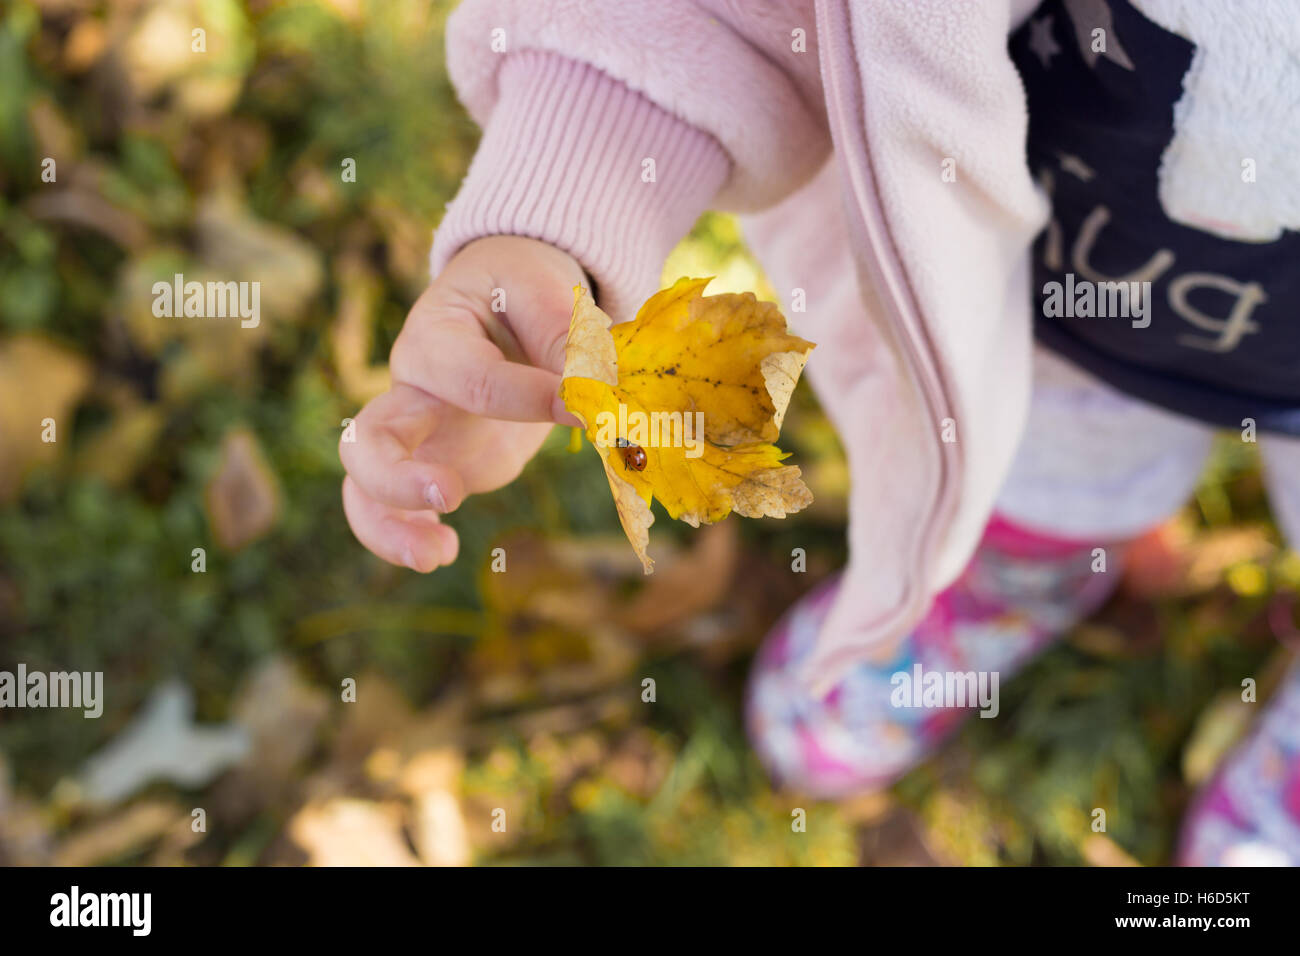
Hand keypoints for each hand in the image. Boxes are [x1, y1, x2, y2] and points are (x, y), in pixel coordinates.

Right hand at [340, 236, 584, 571]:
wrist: (507, 301)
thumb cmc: (522, 291)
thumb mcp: (546, 292)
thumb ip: (565, 340)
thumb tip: (591, 393)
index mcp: (435, 337)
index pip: (474, 380)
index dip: (530, 398)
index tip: (584, 408)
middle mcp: (411, 391)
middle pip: (367, 440)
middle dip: (398, 477)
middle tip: (452, 495)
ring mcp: (419, 437)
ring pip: (366, 488)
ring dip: (389, 527)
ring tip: (438, 554)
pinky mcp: (439, 467)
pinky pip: (401, 511)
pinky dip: (410, 538)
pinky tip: (445, 553)